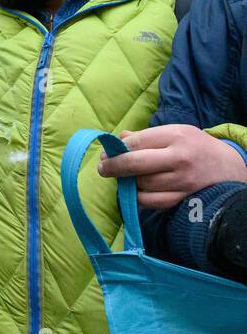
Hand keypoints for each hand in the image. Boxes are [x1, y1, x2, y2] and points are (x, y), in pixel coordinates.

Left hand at [101, 125, 246, 209]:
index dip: (116, 149)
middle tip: (103, 169)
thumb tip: (118, 138)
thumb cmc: (195, 146)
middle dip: (113, 167)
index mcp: (175, 136)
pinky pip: (153, 202)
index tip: (106, 154)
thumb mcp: (175, 132)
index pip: (136, 142)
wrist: (229, 167)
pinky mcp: (185, 198)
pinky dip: (139, 198)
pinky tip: (136, 192)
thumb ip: (145, 136)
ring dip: (128, 182)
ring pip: (142, 184)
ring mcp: (183, 180)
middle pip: (135, 164)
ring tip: (125, 178)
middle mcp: (179, 158)